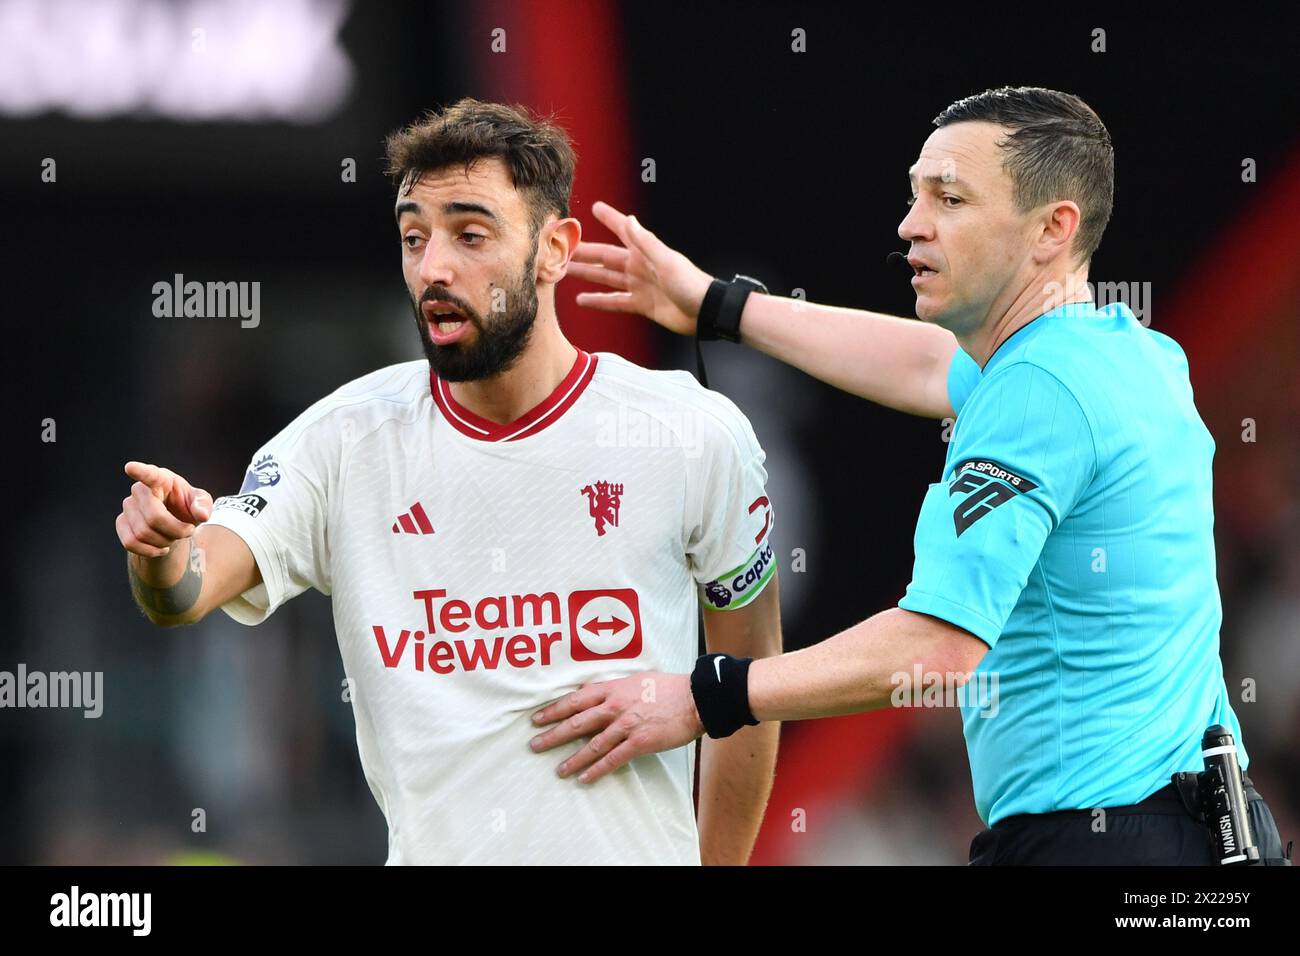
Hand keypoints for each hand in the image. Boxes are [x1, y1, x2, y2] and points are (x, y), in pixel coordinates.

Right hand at [116, 461, 213, 557]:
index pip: (150, 474)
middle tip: (188, 531)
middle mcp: (140, 490)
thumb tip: (201, 514)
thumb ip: (203, 505)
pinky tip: (161, 548)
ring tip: (173, 537)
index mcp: (161, 479)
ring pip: (143, 533)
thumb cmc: (187, 506)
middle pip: (154, 518)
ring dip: (164, 541)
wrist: (174, 523)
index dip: (140, 471)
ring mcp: (128, 506)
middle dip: (175, 531)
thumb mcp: (201, 502)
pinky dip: (149, 551)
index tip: (130, 467)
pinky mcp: (121, 522)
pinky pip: (130, 543)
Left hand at [529, 672, 703, 782]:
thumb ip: (614, 688)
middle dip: (553, 735)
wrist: (695, 698)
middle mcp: (614, 706)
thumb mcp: (636, 679)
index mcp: (612, 689)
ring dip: (573, 759)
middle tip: (534, 745)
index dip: (554, 710)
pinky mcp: (639, 742)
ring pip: (592, 745)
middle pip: (577, 722)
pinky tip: (584, 779)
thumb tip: (593, 693)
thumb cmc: (667, 687)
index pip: (575, 700)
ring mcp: (626, 725)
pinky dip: (596, 770)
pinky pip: (612, 759)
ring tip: (558, 770)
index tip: (537, 719)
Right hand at [568, 201, 713, 335]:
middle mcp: (639, 266)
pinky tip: (582, 300)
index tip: (595, 208)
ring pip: (606, 278)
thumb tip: (628, 219)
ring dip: (586, 275)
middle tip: (562, 249)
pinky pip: (614, 302)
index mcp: (645, 251)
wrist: (704, 311)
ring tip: (565, 272)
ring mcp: (639, 285)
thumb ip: (645, 241)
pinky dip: (598, 301)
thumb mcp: (666, 259)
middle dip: (585, 252)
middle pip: (606, 257)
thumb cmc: (689, 282)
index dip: (610, 218)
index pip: (623, 230)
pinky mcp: (641, 305)